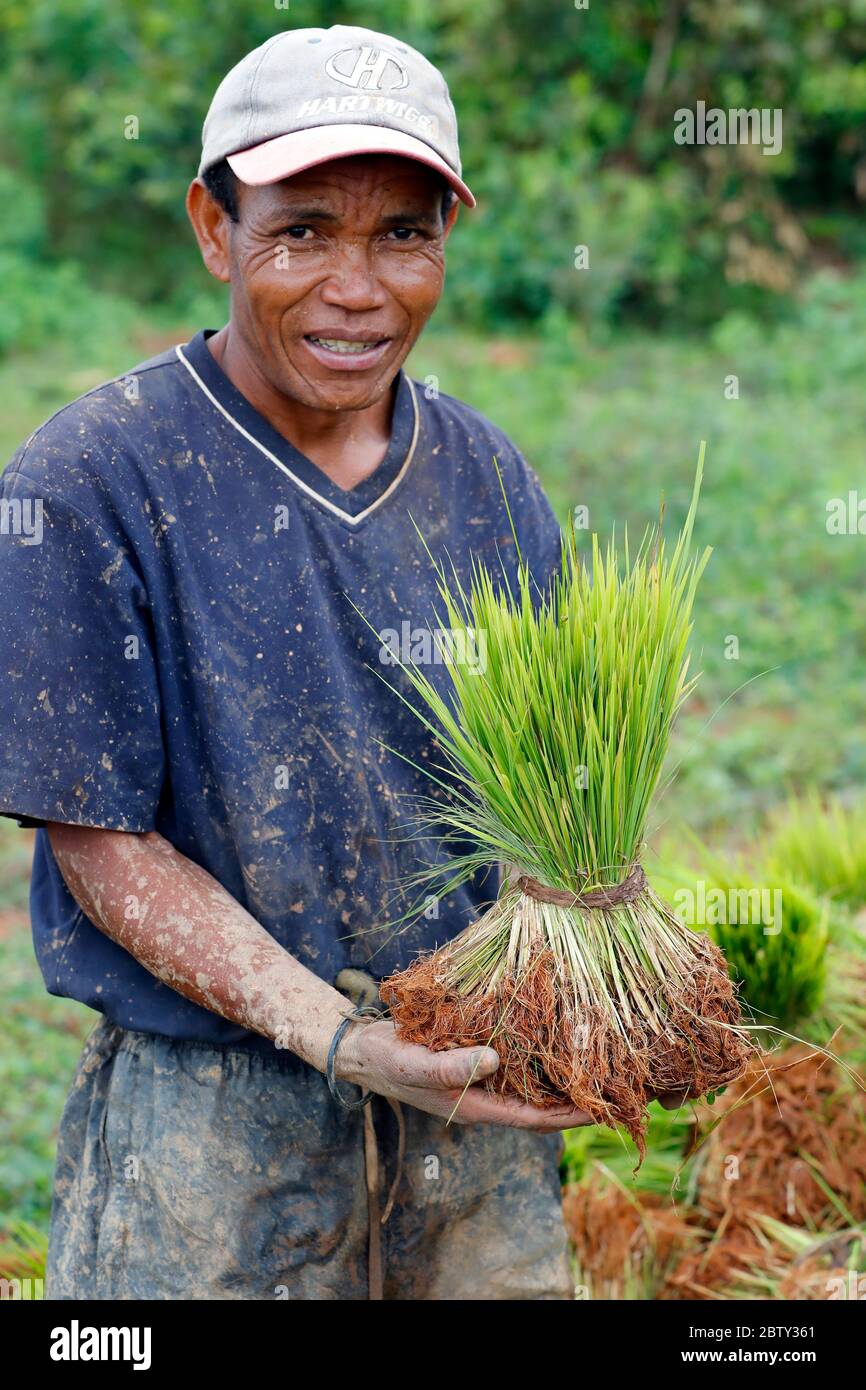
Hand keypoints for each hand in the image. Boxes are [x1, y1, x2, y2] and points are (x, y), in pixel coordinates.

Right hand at [338, 1018, 594, 1131]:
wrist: (363, 1047)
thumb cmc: (388, 1060)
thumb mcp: (415, 1064)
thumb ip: (452, 1067)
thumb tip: (495, 1061)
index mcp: (476, 1106)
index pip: (535, 1119)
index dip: (570, 1116)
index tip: (605, 1107)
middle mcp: (486, 1095)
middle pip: (541, 1104)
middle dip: (576, 1097)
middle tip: (615, 1081)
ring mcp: (482, 1077)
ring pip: (532, 1082)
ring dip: (561, 1074)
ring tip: (598, 1058)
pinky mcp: (476, 1056)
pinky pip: (517, 1059)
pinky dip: (538, 1052)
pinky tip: (557, 1032)